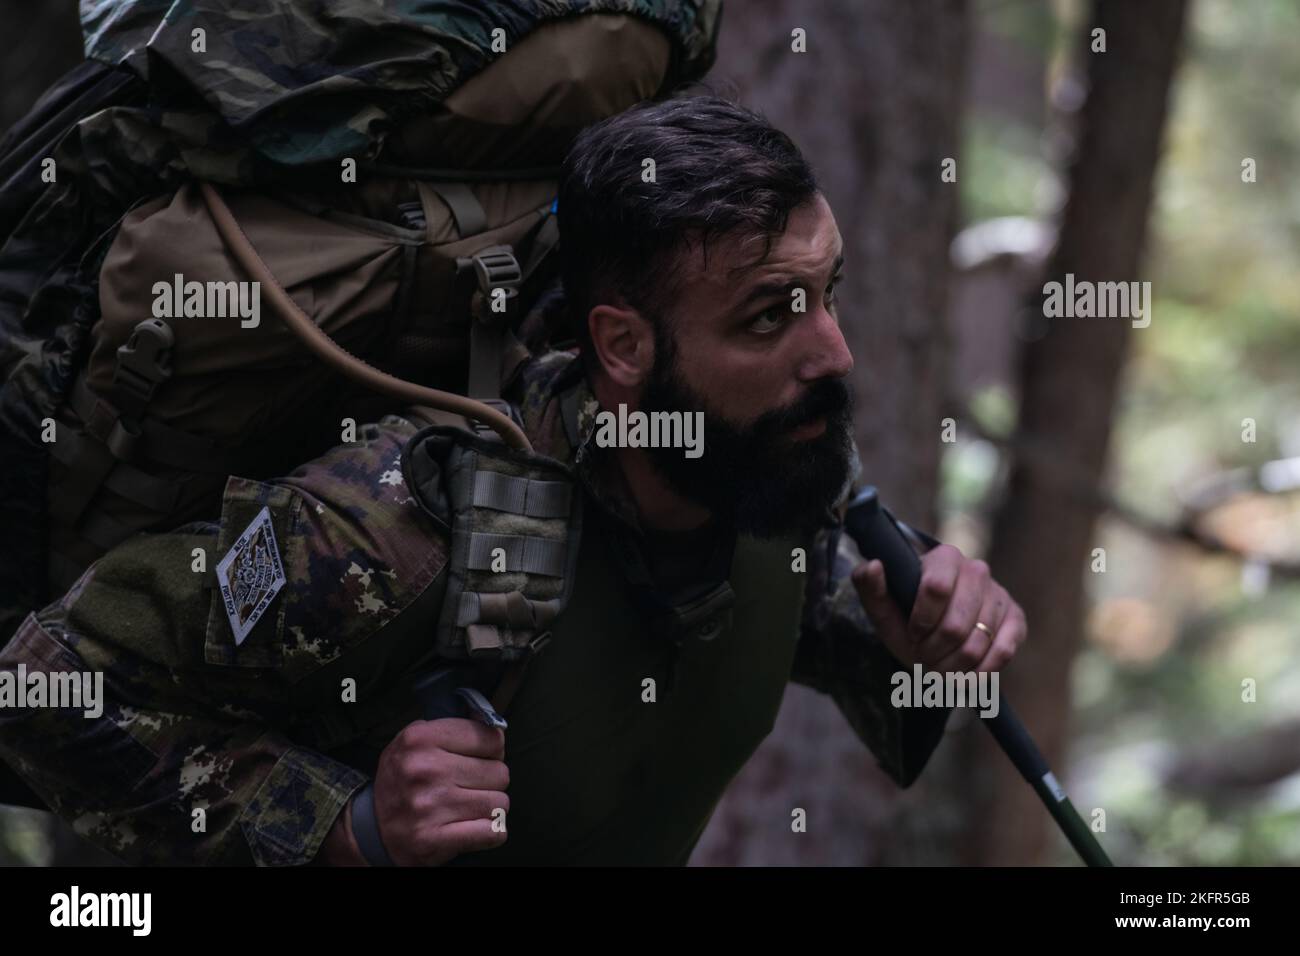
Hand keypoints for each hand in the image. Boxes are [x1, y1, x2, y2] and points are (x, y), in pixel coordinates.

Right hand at [365, 717, 510, 865]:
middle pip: (499, 772)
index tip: (480, 758)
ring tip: (470, 806)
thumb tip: (496, 727)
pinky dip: (491, 832)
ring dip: (490, 807)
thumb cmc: (402, 779)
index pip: (491, 739)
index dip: (492, 751)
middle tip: (471, 786)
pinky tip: (475, 827)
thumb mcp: (413, 741)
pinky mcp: (434, 839)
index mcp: (420, 739)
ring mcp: (430, 806)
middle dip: (491, 781)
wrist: (371, 827)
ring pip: (499, 803)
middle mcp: (425, 770)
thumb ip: (452, 729)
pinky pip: (492, 832)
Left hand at [851, 544, 1026, 673]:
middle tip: (923, 658)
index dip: (921, 620)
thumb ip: (869, 586)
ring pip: (977, 644)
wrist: (934, 637)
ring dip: (952, 667)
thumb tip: (873, 565)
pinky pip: (1002, 652)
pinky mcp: (1015, 619)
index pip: (936, 588)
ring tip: (939, 667)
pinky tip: (963, 676)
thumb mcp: (883, 608)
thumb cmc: (907, 620)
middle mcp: (977, 570)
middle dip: (934, 651)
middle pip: (956, 625)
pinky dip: (979, 673)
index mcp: (944, 558)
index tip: (912, 634)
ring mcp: (999, 595)